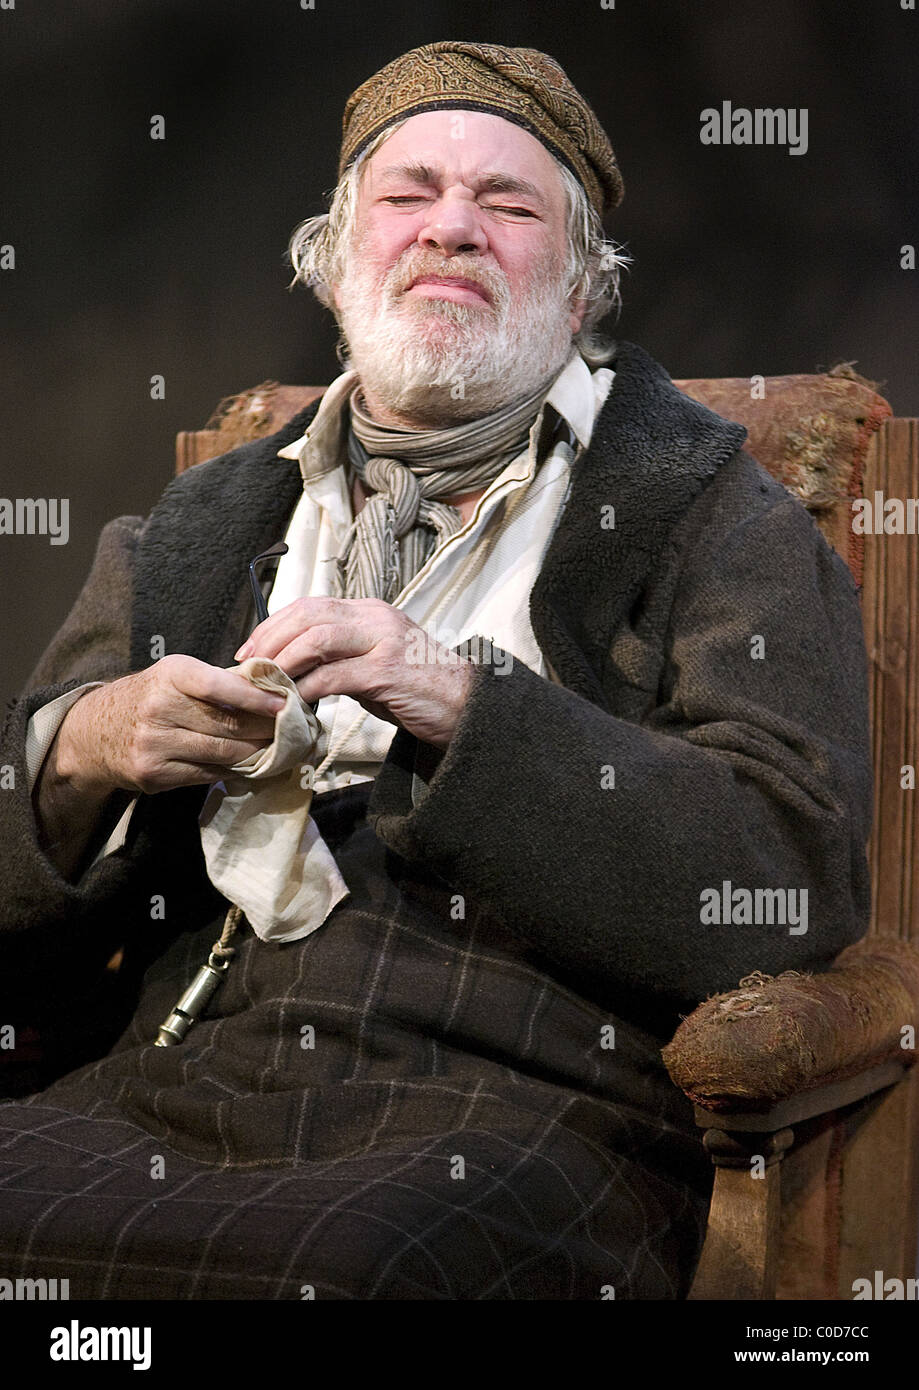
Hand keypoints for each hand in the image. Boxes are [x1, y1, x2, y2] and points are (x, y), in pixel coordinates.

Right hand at [52, 654, 285, 796]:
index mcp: (170, 675)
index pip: (218, 686)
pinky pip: (206, 774)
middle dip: (266, 731)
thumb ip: (217, 682)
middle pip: (226, 725)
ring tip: (279, 750)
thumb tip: (271, 691)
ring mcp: (154, 744)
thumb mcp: (176, 676)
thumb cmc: (149, 697)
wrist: (95, 732)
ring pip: (221, 754)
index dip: (255, 697)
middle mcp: (159, 708)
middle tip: (293, 732)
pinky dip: (233, 771)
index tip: (285, 704)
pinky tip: (250, 766)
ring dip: (256, 754)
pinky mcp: (154, 774)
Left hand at [235, 596, 476, 747]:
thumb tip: (294, 669)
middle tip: (248, 665)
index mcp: (370, 611)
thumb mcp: (374, 664)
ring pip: (318, 638)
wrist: (468, 707)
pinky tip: (293, 702)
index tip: (250, 649)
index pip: (311, 604)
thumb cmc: (418, 689)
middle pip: (309, 614)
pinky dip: (307, 689)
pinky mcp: (388, 671)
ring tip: (265, 682)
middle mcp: (376, 618)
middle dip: (270, 639)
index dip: (273, 624)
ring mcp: (384, 641)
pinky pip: (335, 676)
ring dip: (284, 661)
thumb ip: (340, 659)